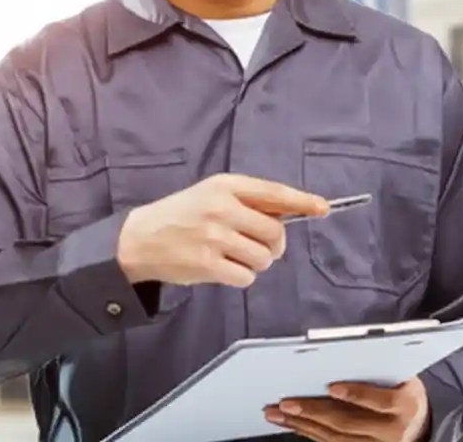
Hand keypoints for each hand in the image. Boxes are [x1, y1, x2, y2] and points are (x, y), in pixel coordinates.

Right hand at [116, 173, 327, 287]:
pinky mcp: (208, 264)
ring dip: (256, 262)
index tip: (322, 208)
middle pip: (274, 232)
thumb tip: (290, 213)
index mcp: (224, 186)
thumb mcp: (210, 194)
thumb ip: (247, 201)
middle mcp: (221, 208)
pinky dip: (241, 276)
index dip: (302, 201)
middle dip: (273, 244)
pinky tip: (223, 268)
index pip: (273, 193)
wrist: (140, 239)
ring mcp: (214, 237)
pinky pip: (247, 277)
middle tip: (256, 245)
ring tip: (233, 255)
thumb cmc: (181, 215)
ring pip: (263, 258)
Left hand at [263, 378, 430, 441]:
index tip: (331, 387)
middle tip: (286, 403)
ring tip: (276, 413)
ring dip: (302, 425)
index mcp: (405, 405)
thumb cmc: (402, 389)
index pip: (381, 401)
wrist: (419, 425)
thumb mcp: (401, 375)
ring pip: (335, 438)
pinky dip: (308, 432)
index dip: (357, 395)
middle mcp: (392, 432)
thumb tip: (339, 351)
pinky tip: (290, 423)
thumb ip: (376, 367)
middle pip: (348, 423)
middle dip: (314, 412)